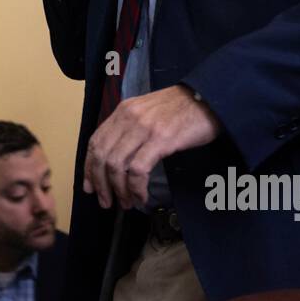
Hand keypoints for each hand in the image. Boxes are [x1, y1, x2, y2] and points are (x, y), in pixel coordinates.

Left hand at [82, 86, 220, 209]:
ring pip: (117, 165)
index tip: (89, 186)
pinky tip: (141, 196)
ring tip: (126, 203)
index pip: (95, 141)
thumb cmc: (182, 109)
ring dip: (118, 190)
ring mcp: (144, 128)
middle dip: (100, 184)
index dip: (89, 167)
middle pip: (102, 156)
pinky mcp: (161, 139)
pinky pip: (138, 170)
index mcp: (123, 110)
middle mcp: (129, 117)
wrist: (210, 98)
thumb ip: (130, 128)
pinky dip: (136, 188)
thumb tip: (116, 158)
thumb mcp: (148, 112)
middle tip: (106, 202)